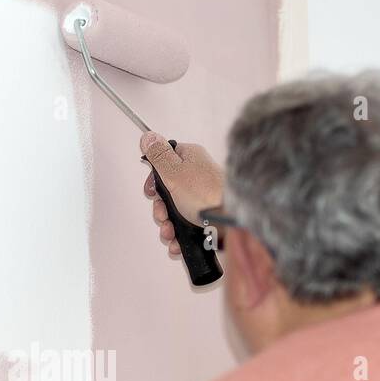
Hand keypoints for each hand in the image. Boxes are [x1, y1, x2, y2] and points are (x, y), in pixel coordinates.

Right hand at [140, 132, 223, 256]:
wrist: (232, 223)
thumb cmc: (206, 195)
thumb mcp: (175, 171)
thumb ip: (158, 155)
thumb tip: (147, 136)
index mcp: (190, 160)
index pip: (164, 164)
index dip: (154, 181)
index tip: (151, 192)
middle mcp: (196, 178)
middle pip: (167, 193)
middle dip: (160, 210)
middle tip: (163, 216)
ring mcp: (201, 200)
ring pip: (174, 214)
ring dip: (167, 227)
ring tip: (171, 233)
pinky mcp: (206, 220)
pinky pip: (185, 229)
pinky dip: (178, 238)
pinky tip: (177, 244)